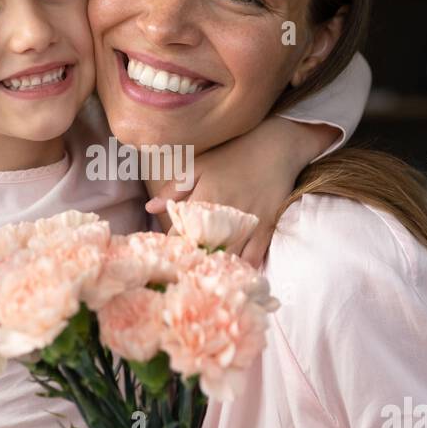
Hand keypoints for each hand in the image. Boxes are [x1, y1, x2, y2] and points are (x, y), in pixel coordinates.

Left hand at [145, 117, 338, 265]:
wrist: (276, 147)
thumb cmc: (233, 155)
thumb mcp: (199, 165)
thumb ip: (175, 188)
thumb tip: (149, 208)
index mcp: (206, 198)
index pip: (181, 232)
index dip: (171, 247)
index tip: (163, 257)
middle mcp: (227, 214)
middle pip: (204, 250)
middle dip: (191, 263)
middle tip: (179, 275)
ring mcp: (249, 224)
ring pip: (228, 257)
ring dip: (214, 269)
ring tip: (201, 279)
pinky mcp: (267, 229)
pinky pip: (254, 257)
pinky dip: (241, 268)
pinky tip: (230, 276)